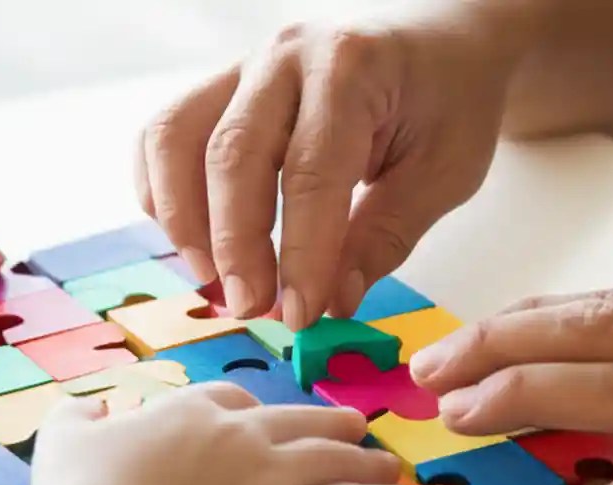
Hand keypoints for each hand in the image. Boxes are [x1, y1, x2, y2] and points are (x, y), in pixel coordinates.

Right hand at [30, 383, 403, 484]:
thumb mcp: (64, 439)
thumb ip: (79, 415)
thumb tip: (89, 407)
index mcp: (191, 412)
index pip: (236, 403)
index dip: (256, 415)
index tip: (266, 423)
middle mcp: (240, 435)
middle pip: (300, 422)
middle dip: (332, 425)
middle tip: (355, 429)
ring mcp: (271, 477)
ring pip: (335, 461)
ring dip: (365, 462)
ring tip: (385, 466)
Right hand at [135, 5, 525, 327]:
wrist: (440, 41)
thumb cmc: (448, 101)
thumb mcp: (443, 173)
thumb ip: (384, 238)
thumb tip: (330, 303)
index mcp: (352, 68)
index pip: (311, 173)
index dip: (300, 254)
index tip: (300, 315)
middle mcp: (286, 56)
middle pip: (232, 154)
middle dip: (235, 245)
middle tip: (252, 308)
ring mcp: (243, 66)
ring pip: (176, 138)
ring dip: (184, 220)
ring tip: (213, 279)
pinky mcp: (220, 86)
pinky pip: (164, 135)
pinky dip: (163, 191)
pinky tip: (194, 240)